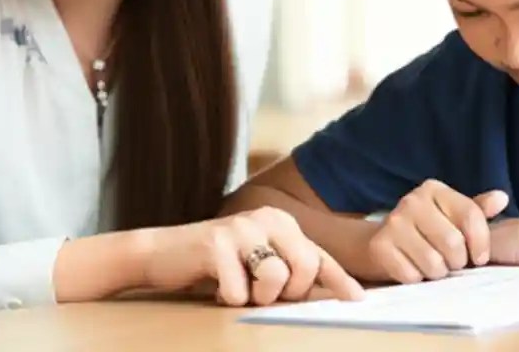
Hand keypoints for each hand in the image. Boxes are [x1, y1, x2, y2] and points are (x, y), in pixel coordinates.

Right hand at [143, 207, 364, 305]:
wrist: (161, 254)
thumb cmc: (216, 266)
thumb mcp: (258, 264)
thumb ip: (290, 272)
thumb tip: (333, 296)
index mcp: (281, 222)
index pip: (319, 257)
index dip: (339, 281)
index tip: (357, 300)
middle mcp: (267, 219)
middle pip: (303, 270)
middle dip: (285, 294)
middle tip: (258, 292)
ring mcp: (242, 228)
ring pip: (275, 279)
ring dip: (256, 296)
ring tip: (237, 286)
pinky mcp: (217, 243)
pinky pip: (239, 292)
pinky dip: (226, 298)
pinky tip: (214, 284)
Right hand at [366, 180, 508, 282]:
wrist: (382, 241)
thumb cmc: (427, 230)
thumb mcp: (452, 216)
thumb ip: (477, 210)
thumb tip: (501, 198)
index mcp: (434, 190)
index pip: (471, 215)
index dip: (481, 243)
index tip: (479, 258)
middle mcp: (412, 201)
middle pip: (453, 242)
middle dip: (457, 261)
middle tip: (451, 262)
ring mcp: (393, 223)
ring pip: (433, 263)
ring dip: (438, 273)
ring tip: (433, 265)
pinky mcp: (380, 246)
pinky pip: (412, 275)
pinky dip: (417, 278)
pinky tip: (414, 268)